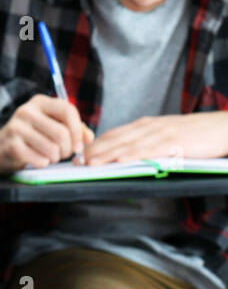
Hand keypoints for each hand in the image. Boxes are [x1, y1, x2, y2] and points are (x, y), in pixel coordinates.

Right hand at [0, 94, 93, 174]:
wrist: (0, 147)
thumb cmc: (32, 136)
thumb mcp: (52, 126)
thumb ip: (74, 129)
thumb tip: (88, 138)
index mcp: (39, 102)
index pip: (68, 110)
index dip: (78, 130)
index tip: (79, 145)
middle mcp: (26, 111)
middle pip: (62, 133)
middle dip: (67, 150)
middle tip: (63, 154)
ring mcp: (16, 127)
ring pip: (52, 149)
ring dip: (56, 158)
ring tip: (50, 156)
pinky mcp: (11, 145)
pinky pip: (40, 160)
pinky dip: (43, 164)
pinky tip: (38, 160)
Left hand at [85, 112, 227, 165]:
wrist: (223, 127)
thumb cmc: (195, 134)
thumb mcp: (166, 134)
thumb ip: (147, 141)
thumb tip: (126, 154)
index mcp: (146, 125)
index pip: (114, 134)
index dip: (95, 144)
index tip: (79, 154)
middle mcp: (149, 127)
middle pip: (115, 138)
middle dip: (94, 150)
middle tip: (76, 161)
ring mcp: (161, 134)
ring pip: (128, 145)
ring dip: (107, 154)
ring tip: (90, 163)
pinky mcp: (175, 143)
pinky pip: (150, 150)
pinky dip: (133, 155)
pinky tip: (121, 161)